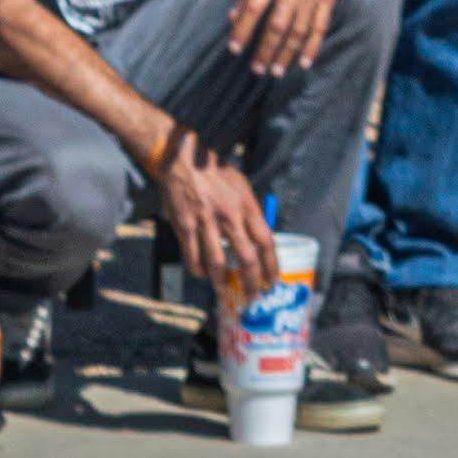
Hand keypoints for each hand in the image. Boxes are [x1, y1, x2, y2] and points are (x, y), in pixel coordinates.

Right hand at [155, 132, 276, 289]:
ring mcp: (206, 222)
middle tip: (252, 297)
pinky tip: (202, 275)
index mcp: (246, 205)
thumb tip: (259, 238)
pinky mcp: (186, 226)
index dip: (271, 266)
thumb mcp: (241, 186)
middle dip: (251, 284)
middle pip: (247, 259)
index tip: (272, 281)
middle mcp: (230, 215)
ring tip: (224, 292)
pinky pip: (194, 258)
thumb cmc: (215, 173)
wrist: (185, 160)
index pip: (266, 241)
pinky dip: (199, 271)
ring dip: (222, 283)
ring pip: (218, 264)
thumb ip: (250, 212)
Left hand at [226, 0, 337, 66]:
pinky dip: (312, 47)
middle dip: (265, 51)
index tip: (234, 49)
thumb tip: (233, 19)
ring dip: (286, 54)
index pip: (253, 9)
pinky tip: (304, 63)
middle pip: (276, 27)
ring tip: (276, 71)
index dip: (242, 30)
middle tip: (257, 69)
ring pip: (298, 31)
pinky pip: (320, 27)